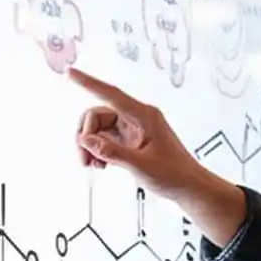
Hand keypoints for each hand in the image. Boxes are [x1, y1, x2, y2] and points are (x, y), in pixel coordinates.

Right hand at [69, 68, 206, 200]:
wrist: (189, 187)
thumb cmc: (175, 174)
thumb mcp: (140, 165)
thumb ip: (112, 152)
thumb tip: (87, 141)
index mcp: (145, 116)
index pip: (112, 94)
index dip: (89, 83)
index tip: (71, 73)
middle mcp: (138, 118)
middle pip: (98, 114)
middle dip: (86, 134)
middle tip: (84, 157)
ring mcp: (134, 129)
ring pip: (99, 128)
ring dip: (90, 145)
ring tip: (93, 164)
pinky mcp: (131, 141)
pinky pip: (106, 138)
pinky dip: (99, 149)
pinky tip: (101, 164)